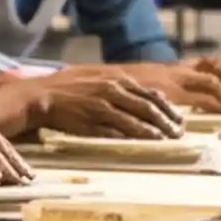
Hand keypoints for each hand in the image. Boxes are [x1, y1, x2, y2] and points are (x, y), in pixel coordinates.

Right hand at [27, 76, 182, 139]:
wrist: (40, 96)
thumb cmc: (66, 87)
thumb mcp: (94, 78)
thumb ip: (117, 84)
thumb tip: (139, 94)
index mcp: (114, 79)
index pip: (148, 94)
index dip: (167, 107)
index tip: (178, 118)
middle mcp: (112, 91)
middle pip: (148, 107)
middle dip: (167, 120)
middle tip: (179, 132)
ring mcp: (103, 106)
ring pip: (136, 119)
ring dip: (155, 130)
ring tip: (168, 139)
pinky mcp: (93, 122)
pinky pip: (119, 131)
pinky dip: (135, 137)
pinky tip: (146, 142)